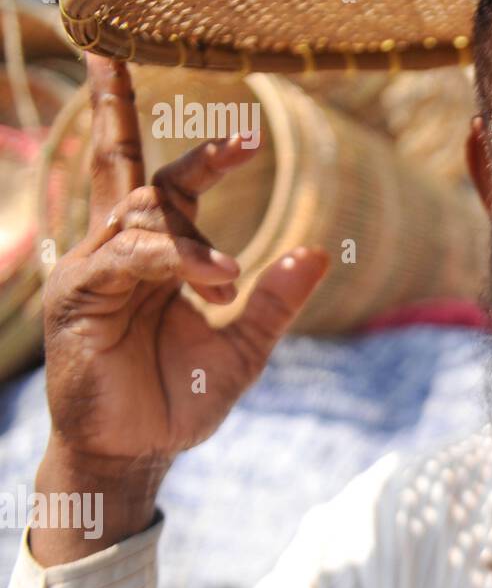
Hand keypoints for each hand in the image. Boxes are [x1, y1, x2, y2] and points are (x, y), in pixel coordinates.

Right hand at [33, 57, 327, 561]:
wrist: (138, 453)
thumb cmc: (180, 399)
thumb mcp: (243, 346)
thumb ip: (274, 301)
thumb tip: (317, 252)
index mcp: (154, 258)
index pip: (168, 186)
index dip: (202, 155)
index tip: (250, 134)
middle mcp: (118, 253)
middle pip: (144, 179)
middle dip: (188, 151)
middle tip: (246, 140)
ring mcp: (93, 271)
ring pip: (145, 217)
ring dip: (196, 239)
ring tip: (231, 279)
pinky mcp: (78, 297)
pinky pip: (129, 258)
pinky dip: (177, 261)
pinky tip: (217, 278)